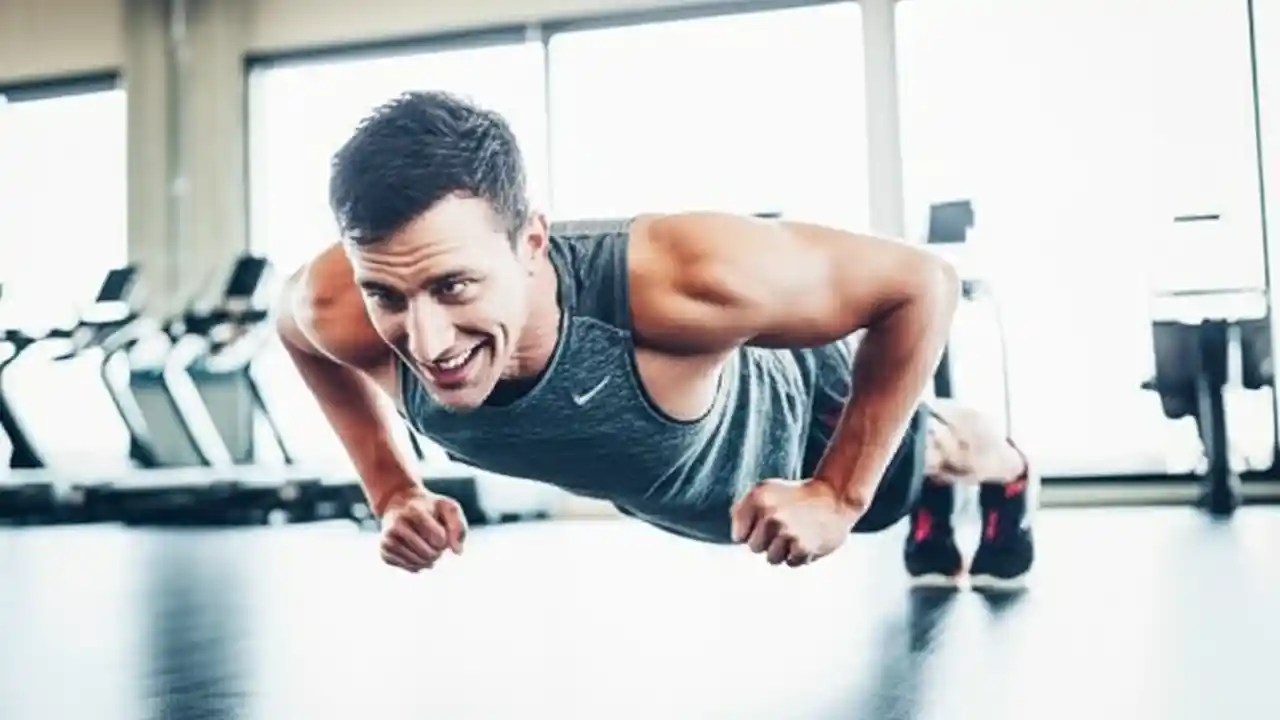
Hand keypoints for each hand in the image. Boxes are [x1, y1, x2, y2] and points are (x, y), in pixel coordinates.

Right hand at [378, 487, 466, 572]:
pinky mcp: (384, 553)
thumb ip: (458, 527)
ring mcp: (387, 540)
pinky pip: (412, 569)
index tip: (440, 529)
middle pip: (430, 554)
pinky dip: (420, 563)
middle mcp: (396, 526)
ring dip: (430, 558)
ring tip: (426, 544)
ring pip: (420, 564)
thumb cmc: (429, 507)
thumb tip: (456, 552)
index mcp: (413, 511)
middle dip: (438, 550)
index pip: (439, 539)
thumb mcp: (448, 507)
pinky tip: (417, 550)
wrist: (398, 504)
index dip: (445, 538)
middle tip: (434, 539)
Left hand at [730, 479, 861, 566]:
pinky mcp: (802, 547)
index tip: (765, 523)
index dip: (751, 532)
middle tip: (785, 526)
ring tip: (797, 532)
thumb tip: (735, 535)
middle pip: (754, 548)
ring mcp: (786, 532)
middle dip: (767, 541)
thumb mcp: (766, 491)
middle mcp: (769, 514)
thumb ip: (742, 510)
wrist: (835, 497)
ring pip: (771, 558)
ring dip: (783, 550)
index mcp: (758, 498)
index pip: (739, 535)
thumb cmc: (796, 496)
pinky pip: (790, 563)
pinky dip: (799, 555)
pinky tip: (808, 539)